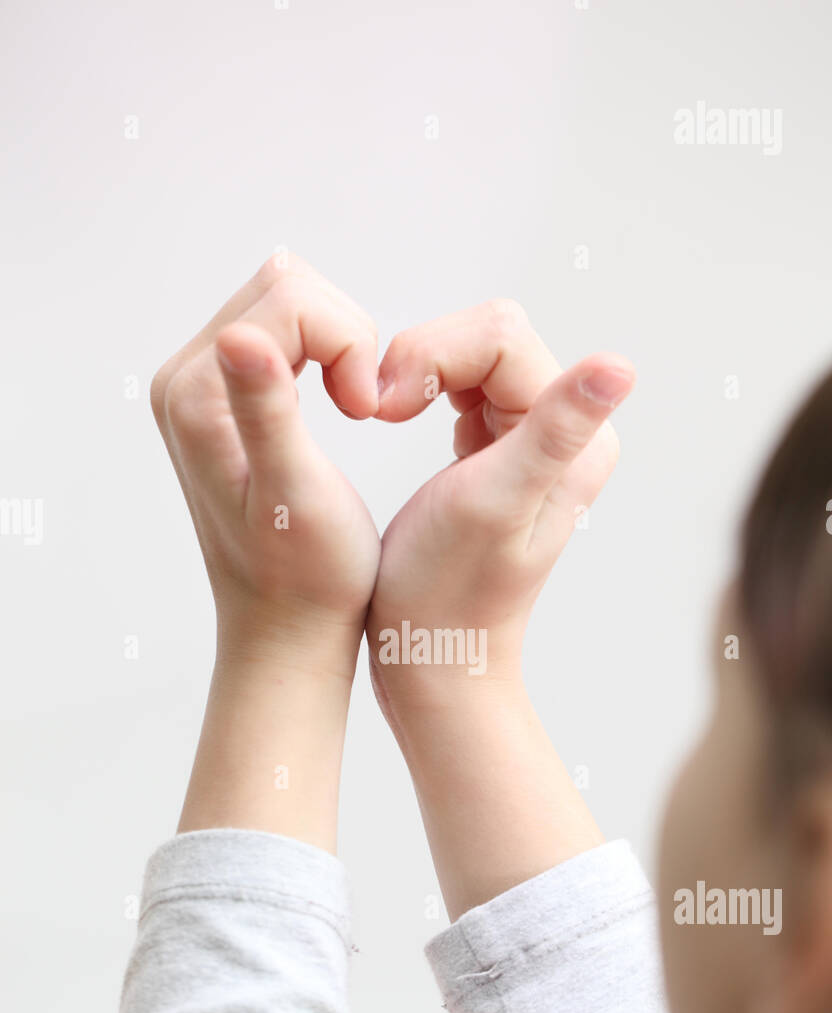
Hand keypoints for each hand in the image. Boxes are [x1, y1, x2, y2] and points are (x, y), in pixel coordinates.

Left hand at [150, 252, 380, 678]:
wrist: (288, 628)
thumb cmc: (307, 578)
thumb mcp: (295, 493)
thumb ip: (265, 408)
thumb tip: (239, 335)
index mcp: (196, 395)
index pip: (290, 297)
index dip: (349, 341)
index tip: (368, 409)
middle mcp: (184, 379)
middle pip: (285, 287)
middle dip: (344, 336)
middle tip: (363, 407)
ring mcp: (200, 386)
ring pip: (287, 303)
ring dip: (338, 345)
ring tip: (353, 410)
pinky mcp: (223, 397)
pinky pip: (282, 334)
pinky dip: (324, 354)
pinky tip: (337, 405)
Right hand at [367, 299, 635, 914]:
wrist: (429, 655)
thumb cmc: (448, 590)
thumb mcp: (497, 501)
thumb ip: (557, 429)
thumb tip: (621, 366)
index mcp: (576, 438)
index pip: (500, 334)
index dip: (431, 352)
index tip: (383, 404)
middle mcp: (567, 433)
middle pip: (486, 336)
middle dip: (423, 358)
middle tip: (377, 409)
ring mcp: (530, 440)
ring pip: (468, 355)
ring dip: (416, 373)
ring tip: (381, 415)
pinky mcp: (494, 450)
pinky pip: (457, 383)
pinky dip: (419, 390)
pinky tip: (397, 422)